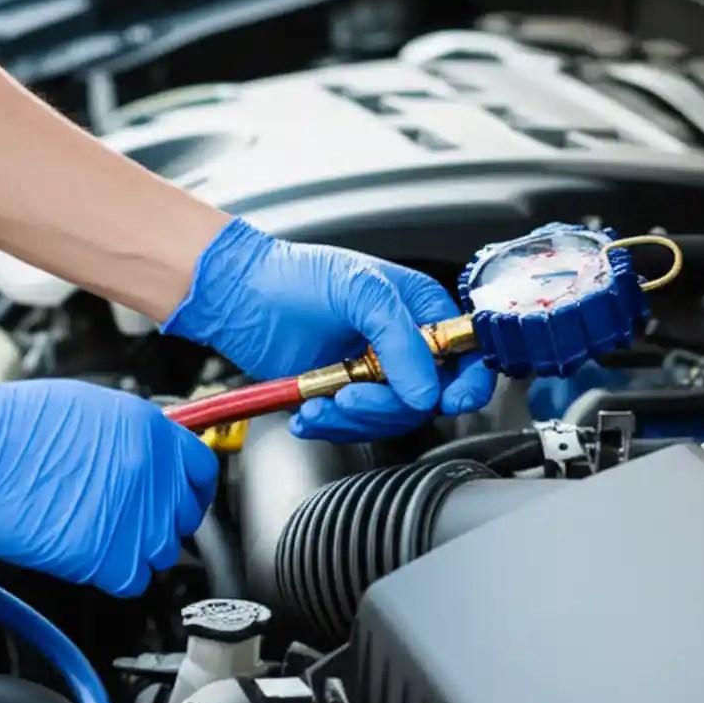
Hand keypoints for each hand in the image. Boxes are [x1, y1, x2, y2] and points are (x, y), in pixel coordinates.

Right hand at [0, 375, 217, 596]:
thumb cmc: (9, 428)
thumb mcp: (90, 408)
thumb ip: (131, 435)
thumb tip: (146, 455)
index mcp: (151, 430)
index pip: (201, 470)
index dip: (189, 488)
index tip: (179, 497)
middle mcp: (151, 473)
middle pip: (185, 516)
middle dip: (162, 521)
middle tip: (127, 518)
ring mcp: (133, 515)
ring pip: (161, 552)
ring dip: (135, 549)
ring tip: (96, 532)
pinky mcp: (107, 554)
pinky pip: (132, 579)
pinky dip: (113, 574)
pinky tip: (86, 553)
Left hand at [163, 218, 495, 441]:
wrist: (237, 295)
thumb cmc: (294, 275)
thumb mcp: (358, 290)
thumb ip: (399, 339)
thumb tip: (428, 389)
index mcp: (420, 309)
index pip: (466, 355)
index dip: (467, 382)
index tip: (450, 399)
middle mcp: (401, 344)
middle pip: (428, 398)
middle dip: (389, 405)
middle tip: (352, 395)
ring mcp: (372, 372)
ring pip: (390, 419)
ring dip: (354, 418)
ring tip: (320, 401)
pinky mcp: (341, 394)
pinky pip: (352, 427)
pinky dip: (330, 425)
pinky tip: (309, 411)